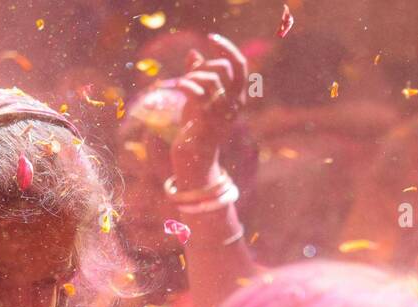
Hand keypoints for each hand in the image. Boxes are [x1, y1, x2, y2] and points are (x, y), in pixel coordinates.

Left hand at [170, 34, 248, 188]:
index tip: (211, 38)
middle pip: (224, 68)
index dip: (227, 48)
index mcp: (237, 98)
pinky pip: (198, 92)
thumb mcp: (198, 99)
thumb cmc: (196, 127)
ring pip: (211, 79)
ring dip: (193, 75)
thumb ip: (198, 76)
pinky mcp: (206, 120)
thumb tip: (193, 53)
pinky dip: (186, 84)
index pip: (240, 66)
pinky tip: (177, 85)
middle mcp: (234, 105)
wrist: (194, 157)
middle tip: (190, 74)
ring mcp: (221, 113)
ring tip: (183, 83)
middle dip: (204, 65)